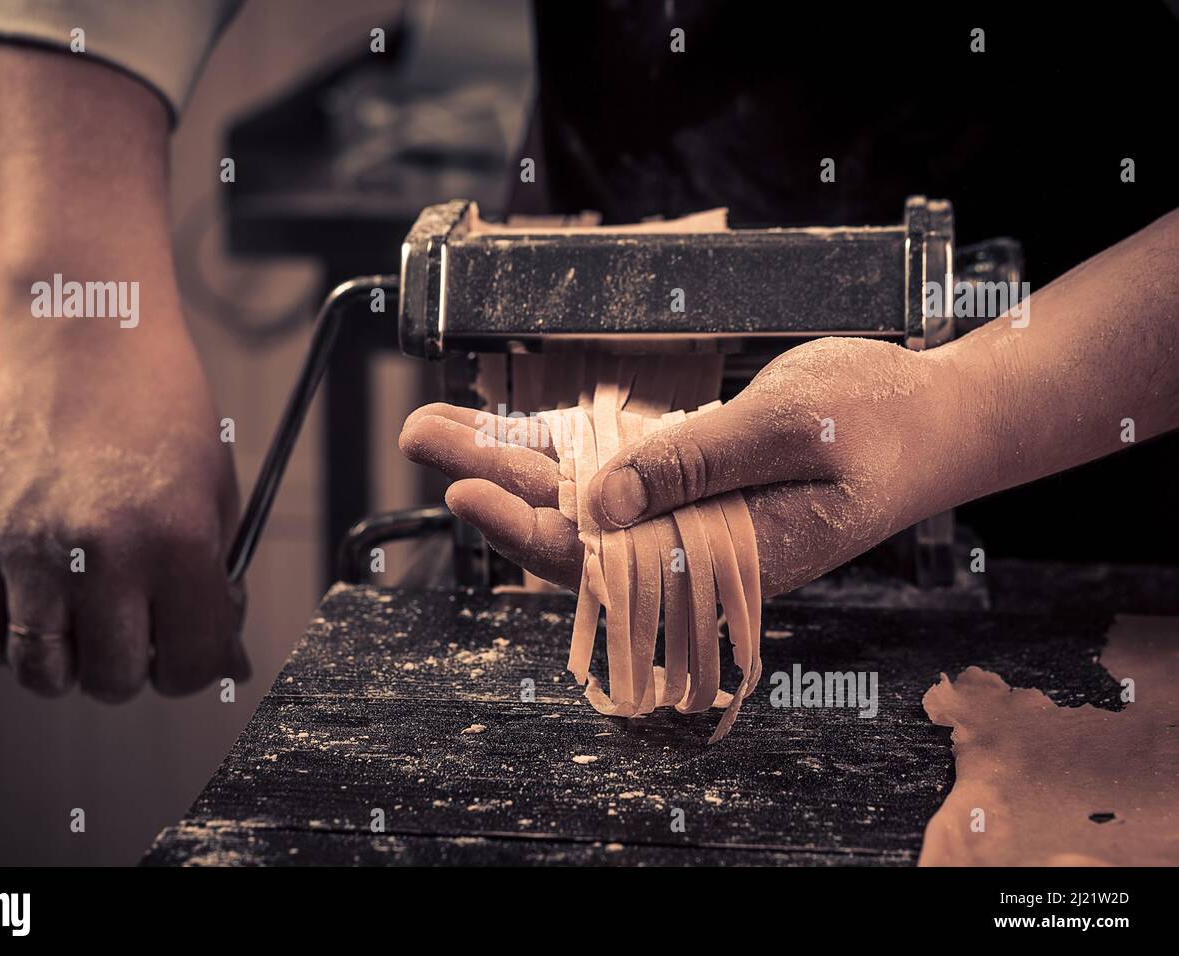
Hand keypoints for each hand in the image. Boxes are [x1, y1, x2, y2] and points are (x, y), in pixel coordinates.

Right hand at [0, 319, 247, 699]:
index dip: (201, 665)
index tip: (196, 644)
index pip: (191, 666)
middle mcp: (102, 554)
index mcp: (175, 541)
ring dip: (71, 666)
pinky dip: (5, 641)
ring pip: (42, 673)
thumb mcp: (217, 493)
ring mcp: (30, 550)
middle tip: (142, 627)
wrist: (86, 335)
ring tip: (88, 623)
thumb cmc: (161, 406)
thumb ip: (219, 584)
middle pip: (114, 681)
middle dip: (137, 667)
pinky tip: (36, 608)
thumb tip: (223, 662)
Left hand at [399, 338, 959, 596]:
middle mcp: (697, 548)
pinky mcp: (695, 485)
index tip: (461, 490)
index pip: (603, 560)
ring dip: (513, 460)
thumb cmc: (882, 421)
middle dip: (492, 481)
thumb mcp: (792, 428)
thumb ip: (696, 464)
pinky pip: (614, 473)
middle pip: (572, 526)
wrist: (939, 419)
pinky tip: (513, 426)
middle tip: (420, 433)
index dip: (525, 526)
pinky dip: (561, 447)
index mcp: (726, 558)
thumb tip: (599, 502)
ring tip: (442, 423)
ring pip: (584, 497)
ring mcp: (693, 518)